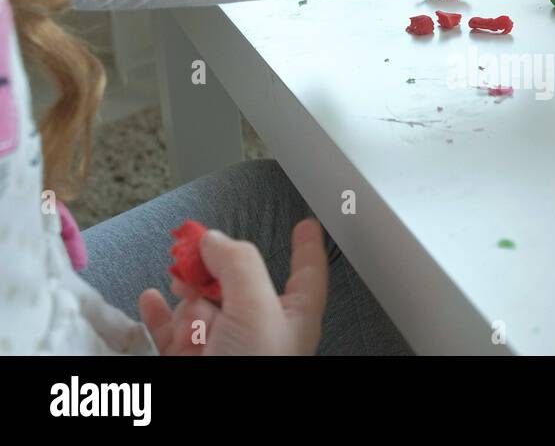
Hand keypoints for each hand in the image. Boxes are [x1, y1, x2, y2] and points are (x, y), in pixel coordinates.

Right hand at [139, 219, 327, 355]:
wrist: (218, 435)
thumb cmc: (253, 373)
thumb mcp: (256, 309)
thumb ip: (239, 265)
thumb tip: (214, 240)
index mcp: (292, 316)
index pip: (307, 273)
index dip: (306, 247)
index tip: (305, 225)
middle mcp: (260, 329)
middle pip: (239, 280)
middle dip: (217, 264)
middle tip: (194, 245)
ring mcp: (222, 346)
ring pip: (202, 302)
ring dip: (187, 288)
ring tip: (179, 284)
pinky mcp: (190, 360)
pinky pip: (172, 329)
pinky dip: (160, 312)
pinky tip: (152, 300)